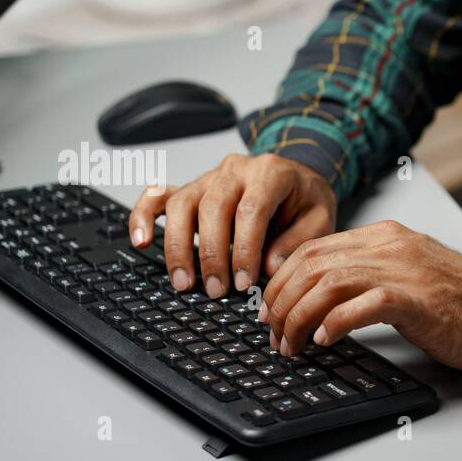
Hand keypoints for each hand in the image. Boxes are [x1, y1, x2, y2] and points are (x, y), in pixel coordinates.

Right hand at [128, 153, 336, 296]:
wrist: (298, 178)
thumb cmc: (306, 200)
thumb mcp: (320, 219)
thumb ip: (298, 242)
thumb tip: (268, 269)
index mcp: (270, 173)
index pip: (250, 210)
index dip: (244, 248)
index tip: (243, 281)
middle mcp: (234, 170)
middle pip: (211, 207)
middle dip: (210, 253)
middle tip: (216, 290)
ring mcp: (208, 177)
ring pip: (182, 205)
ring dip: (178, 246)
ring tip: (184, 283)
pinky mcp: (191, 188)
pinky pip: (158, 196)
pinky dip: (143, 216)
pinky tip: (141, 242)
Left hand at [260, 221, 461, 372]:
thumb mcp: (411, 277)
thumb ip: (371, 278)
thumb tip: (323, 300)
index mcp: (386, 237)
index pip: (313, 249)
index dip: (281, 281)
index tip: (270, 310)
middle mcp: (391, 247)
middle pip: (312, 265)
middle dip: (281, 303)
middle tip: (273, 335)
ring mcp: (405, 271)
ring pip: (327, 284)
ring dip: (298, 318)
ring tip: (291, 345)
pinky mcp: (419, 300)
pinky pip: (361, 305)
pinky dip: (333, 323)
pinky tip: (323, 340)